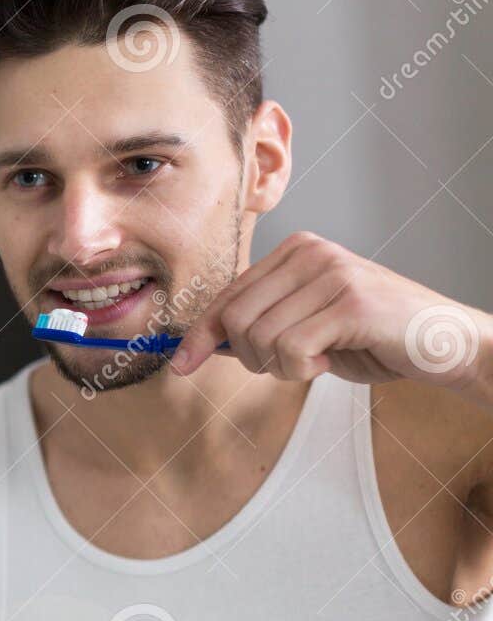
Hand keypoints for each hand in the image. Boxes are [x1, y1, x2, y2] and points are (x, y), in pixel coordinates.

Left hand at [171, 232, 492, 397]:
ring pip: (260, 337)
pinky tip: (330, 361)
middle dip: (252, 357)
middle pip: (237, 319)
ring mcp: (331, 272)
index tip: (180, 365)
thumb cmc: (370, 337)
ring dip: (281, 367)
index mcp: (295, 251)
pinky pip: (290, 349)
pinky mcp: (349, 301)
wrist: (439, 345)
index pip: (227, 296)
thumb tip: (201, 343)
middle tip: (291, 364)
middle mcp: (310, 252)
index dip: (199, 336)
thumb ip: (260, 323)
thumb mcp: (305, 324)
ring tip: (317, 360)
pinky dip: (302, 370)